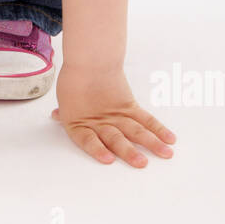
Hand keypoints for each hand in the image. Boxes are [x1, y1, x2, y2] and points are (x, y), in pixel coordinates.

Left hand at [51, 66, 175, 167]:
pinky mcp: (129, 106)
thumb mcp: (64, 98)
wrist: (90, 59)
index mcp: (80, 122)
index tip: (109, 159)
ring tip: (166, 154)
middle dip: (129, 151)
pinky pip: (145, 119)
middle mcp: (100, 121)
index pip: (88, 140)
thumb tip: (55, 116)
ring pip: (136, 130)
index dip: (98, 150)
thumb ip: (65, 112)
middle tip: (142, 163)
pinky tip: (169, 139)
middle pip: (116, 138)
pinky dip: (158, 129)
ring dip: (151, 143)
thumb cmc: (74, 80)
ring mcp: (117, 114)